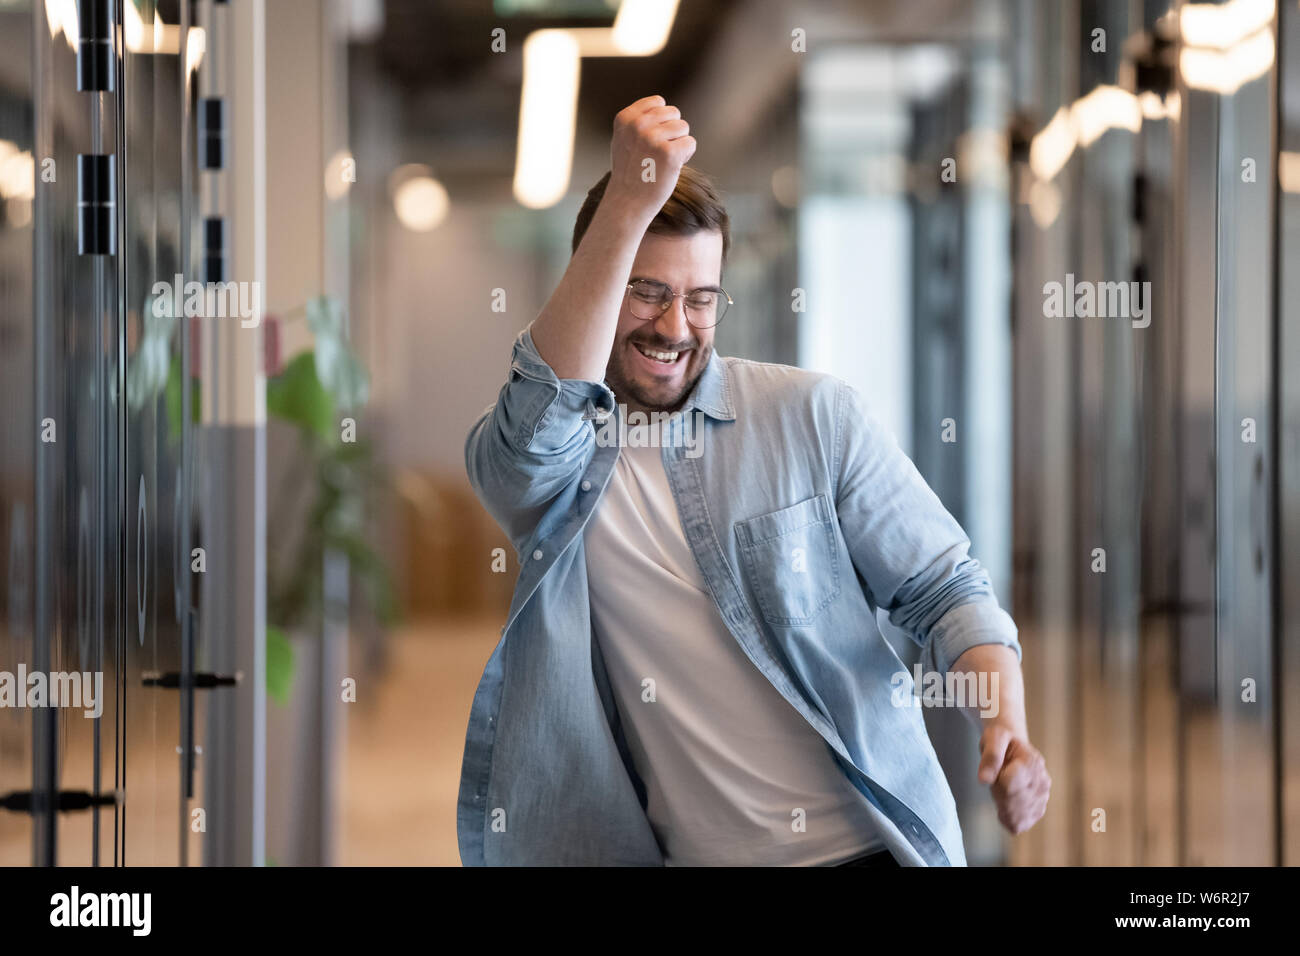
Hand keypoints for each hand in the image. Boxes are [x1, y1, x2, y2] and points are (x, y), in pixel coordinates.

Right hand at [606, 95, 696, 219]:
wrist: (628, 203)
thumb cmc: (630, 172)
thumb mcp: (623, 139)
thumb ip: (639, 120)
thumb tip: (662, 105)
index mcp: (625, 118)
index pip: (658, 102)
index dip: (661, 121)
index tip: (650, 141)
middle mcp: (638, 125)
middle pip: (674, 113)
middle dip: (671, 132)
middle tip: (657, 154)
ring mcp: (653, 138)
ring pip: (684, 127)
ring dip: (678, 144)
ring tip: (662, 161)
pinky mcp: (669, 153)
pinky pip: (690, 143)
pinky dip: (685, 156)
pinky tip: (671, 168)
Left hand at [977, 724, 1050, 834]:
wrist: (1013, 744)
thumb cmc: (1001, 739)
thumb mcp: (993, 739)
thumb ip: (990, 757)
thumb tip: (984, 780)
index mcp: (1031, 761)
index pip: (1010, 787)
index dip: (997, 786)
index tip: (992, 777)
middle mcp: (1041, 779)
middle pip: (1016, 803)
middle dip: (1000, 799)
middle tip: (995, 787)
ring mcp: (1043, 794)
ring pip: (1022, 816)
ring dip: (1005, 811)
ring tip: (999, 797)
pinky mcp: (1040, 804)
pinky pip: (1026, 822)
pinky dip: (1012, 820)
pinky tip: (1005, 811)